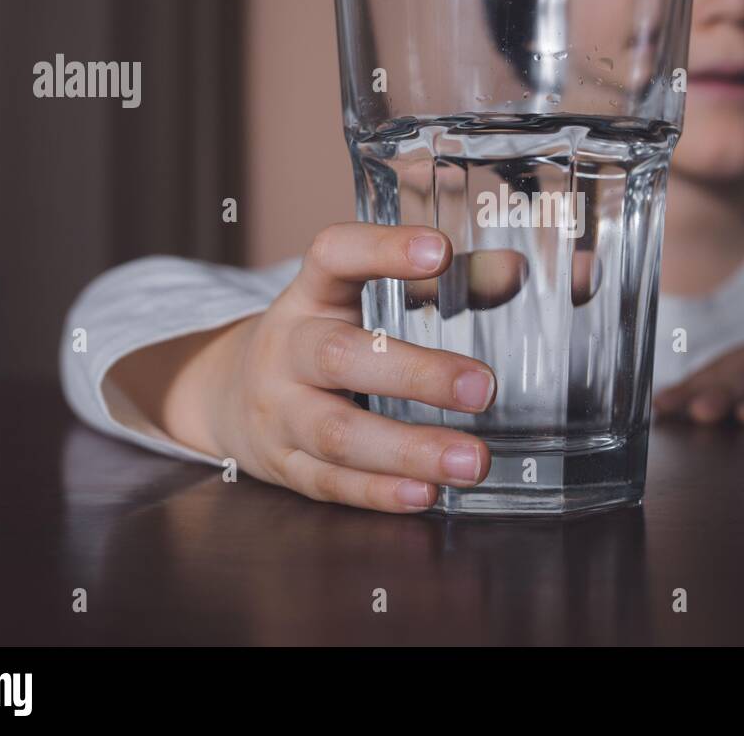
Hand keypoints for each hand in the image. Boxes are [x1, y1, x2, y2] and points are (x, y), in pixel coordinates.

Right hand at [148, 223, 523, 512]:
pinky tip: (426, 493)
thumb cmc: (325, 337)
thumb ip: (441, 287)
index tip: (441, 250)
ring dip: (408, 450)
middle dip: (416, 375)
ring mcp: (279, 412)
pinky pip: (331, 483)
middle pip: (339, 357)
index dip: (382, 250)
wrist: (228, 394)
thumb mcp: (365, 302)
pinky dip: (380, 493)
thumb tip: (515, 270)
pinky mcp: (284, 466)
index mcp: (311, 294)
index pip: (334, 256)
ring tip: (472, 460)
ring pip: (337, 433)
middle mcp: (287, 349)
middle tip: (484, 388)